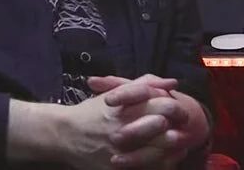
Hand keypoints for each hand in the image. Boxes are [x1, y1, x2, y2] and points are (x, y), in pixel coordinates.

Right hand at [59, 78, 176, 169]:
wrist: (63, 134)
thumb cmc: (91, 112)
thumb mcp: (115, 93)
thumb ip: (144, 84)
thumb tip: (172, 82)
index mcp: (124, 108)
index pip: (164, 105)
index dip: (177, 108)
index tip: (178, 112)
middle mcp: (123, 129)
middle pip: (164, 129)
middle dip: (176, 127)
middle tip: (179, 128)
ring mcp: (120, 152)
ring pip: (160, 152)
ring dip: (172, 148)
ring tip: (174, 142)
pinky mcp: (117, 169)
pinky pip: (149, 169)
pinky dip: (162, 163)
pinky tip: (164, 157)